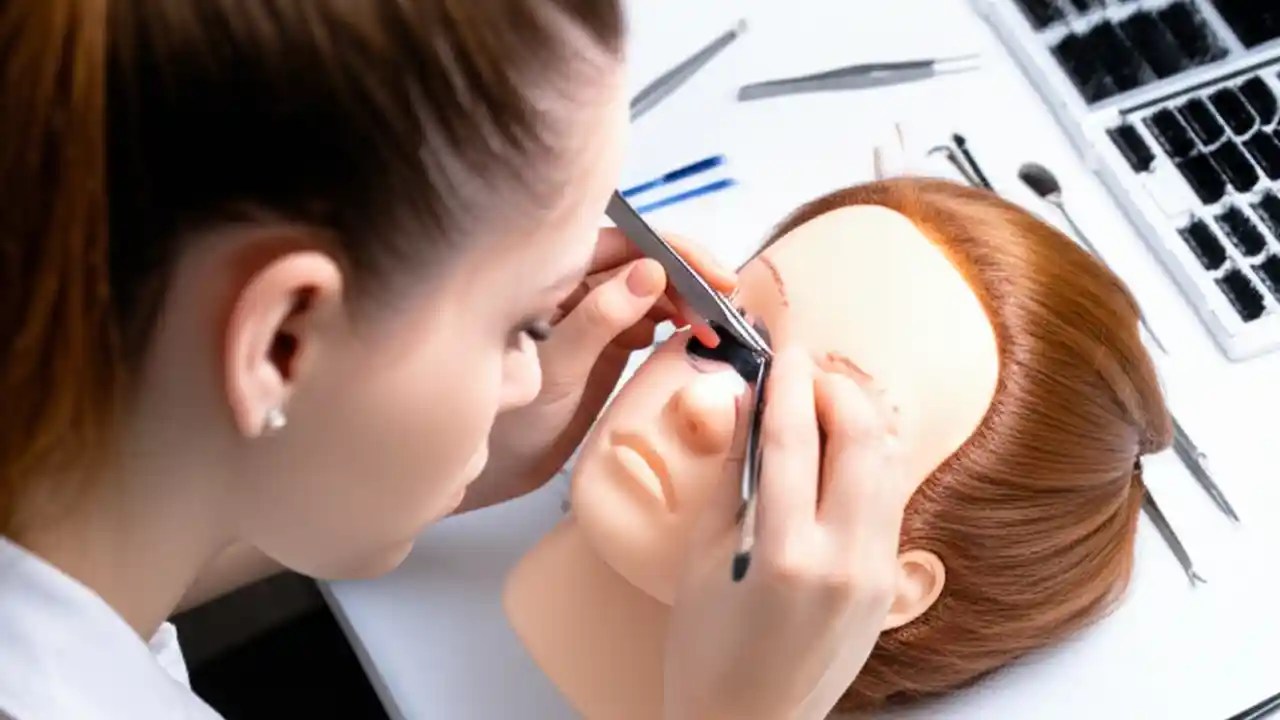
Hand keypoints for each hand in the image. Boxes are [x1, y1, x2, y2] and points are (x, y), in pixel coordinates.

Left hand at [456, 228, 735, 512]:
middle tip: (724, 309)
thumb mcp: (557, 367)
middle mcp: (576, 287)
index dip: (673, 252)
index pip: (623, 243)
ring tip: (713, 329)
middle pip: (643, 264)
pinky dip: (675, 328)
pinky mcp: (608, 348)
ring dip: (686, 304)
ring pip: (651, 293)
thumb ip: (599, 318)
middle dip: (687, 279)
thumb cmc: (508, 418)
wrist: (496, 470)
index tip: (713, 276)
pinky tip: (692, 341)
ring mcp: (595, 317)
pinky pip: (649, 324)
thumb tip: (650, 271)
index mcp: (554, 276)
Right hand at [662, 348, 908, 719]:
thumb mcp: (703, 557)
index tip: (782, 348)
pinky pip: (887, 499)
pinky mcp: (888, 584)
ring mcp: (875, 573)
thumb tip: (749, 406)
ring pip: (886, 463)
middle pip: (862, 438)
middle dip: (835, 388)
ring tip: (820, 405)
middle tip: (804, 372)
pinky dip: (865, 462)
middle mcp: (843, 560)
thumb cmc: (707, 652)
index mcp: (785, 555)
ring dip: (857, 421)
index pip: (794, 440)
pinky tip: (836, 454)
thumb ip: (733, 476)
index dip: (788, 382)